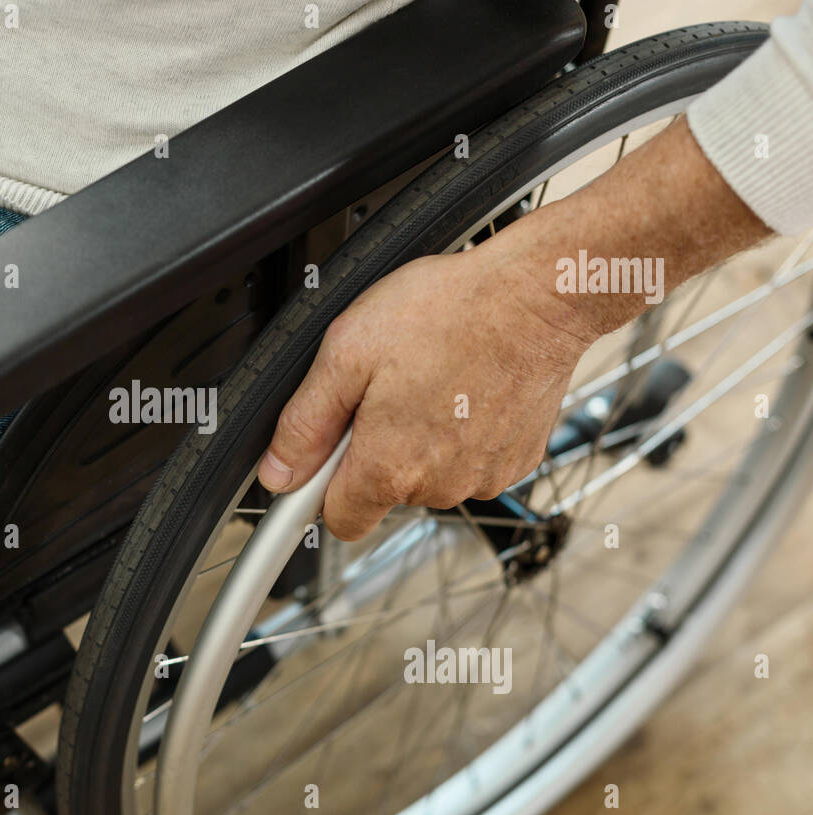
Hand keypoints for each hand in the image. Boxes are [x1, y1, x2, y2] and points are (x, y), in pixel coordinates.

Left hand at [257, 118, 770, 541]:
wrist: (538, 294)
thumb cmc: (449, 311)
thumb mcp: (346, 354)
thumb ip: (304, 424)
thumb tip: (277, 474)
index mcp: (391, 467)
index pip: (339, 520)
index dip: (322, 488)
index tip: (323, 458)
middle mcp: (440, 484)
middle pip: (383, 491)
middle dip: (373, 449)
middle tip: (383, 388)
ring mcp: (484, 476)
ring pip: (428, 475)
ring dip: (420, 439)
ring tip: (430, 378)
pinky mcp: (517, 460)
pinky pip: (469, 461)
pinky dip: (462, 433)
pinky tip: (464, 387)